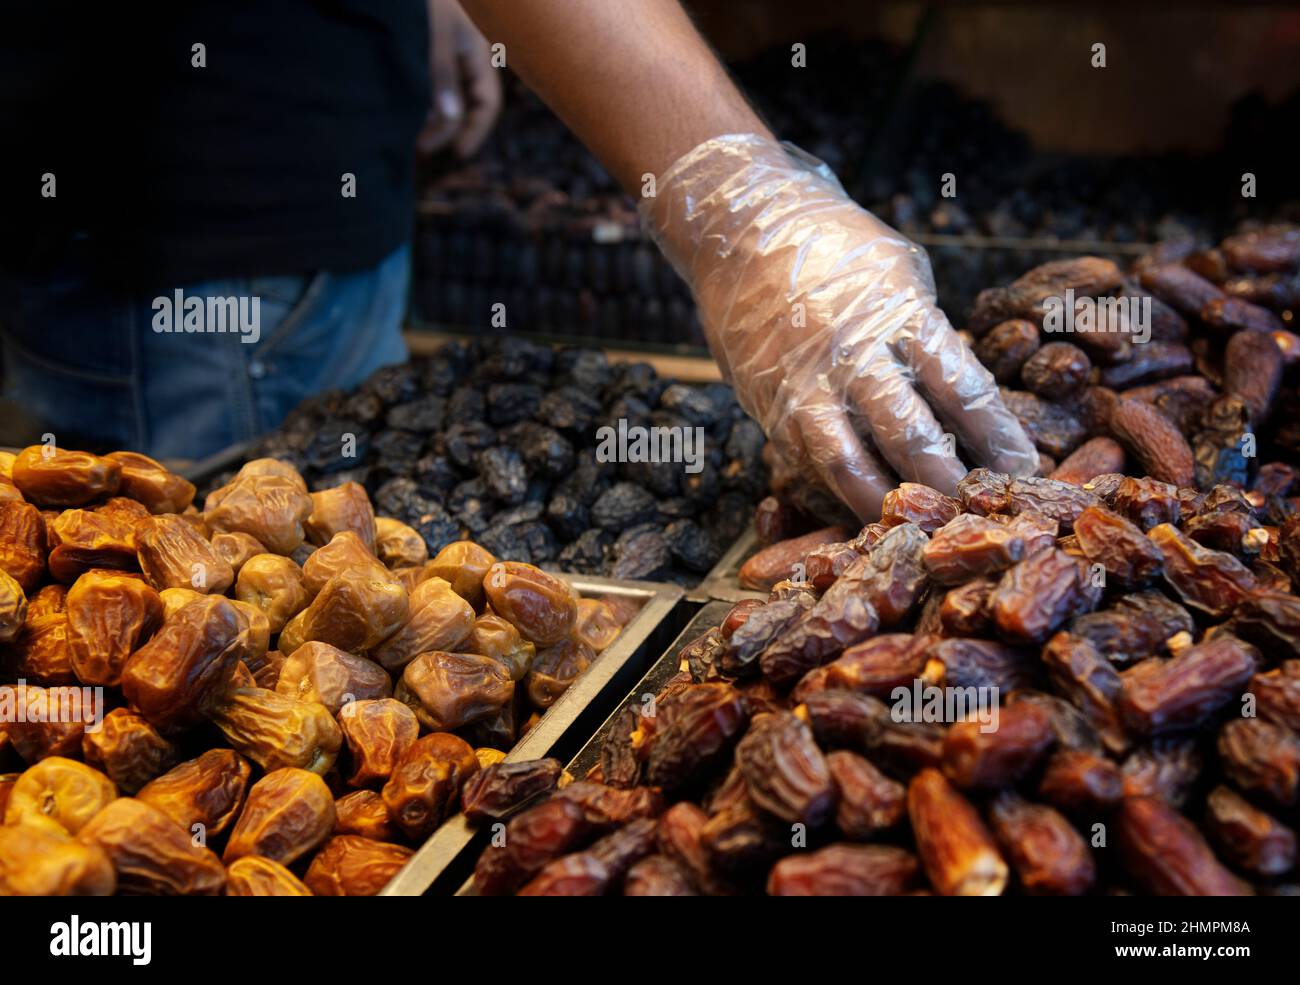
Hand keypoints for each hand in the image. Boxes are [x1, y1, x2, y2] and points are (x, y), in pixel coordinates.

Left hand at [418, 0, 502, 157]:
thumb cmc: (423, 3)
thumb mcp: (434, 37)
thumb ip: (443, 76)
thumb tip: (450, 119)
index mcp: (477, 53)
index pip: (488, 103)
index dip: (476, 131)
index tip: (458, 154)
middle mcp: (467, 57)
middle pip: (469, 105)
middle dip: (449, 130)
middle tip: (421, 147)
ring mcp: (450, 55)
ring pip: (450, 98)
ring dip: (435, 119)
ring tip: (413, 135)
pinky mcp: (431, 53)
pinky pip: (436, 87)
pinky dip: (426, 103)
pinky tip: (412, 113)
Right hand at [643, 135, 1038, 520]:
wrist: (742, 228)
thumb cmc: (836, 244)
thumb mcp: (901, 271)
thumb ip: (927, 333)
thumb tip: (962, 397)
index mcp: (898, 313)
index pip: (961, 387)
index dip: (997, 435)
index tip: (1023, 467)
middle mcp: (851, 354)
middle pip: (911, 436)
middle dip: (950, 481)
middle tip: (979, 510)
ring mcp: (804, 384)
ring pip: (849, 464)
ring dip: (887, 502)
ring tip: (917, 525)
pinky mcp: (767, 404)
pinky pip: (807, 461)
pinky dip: (838, 488)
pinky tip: (865, 503)